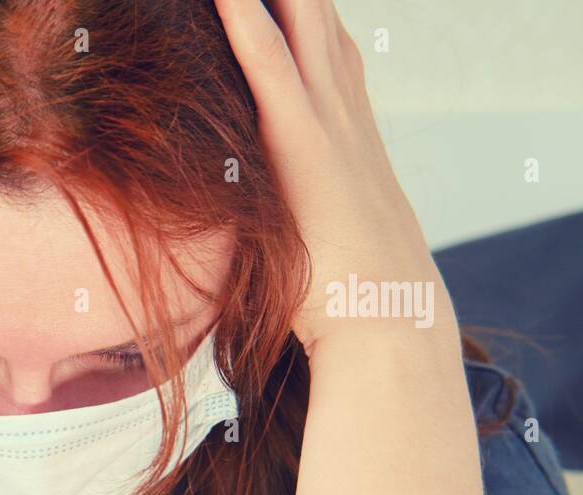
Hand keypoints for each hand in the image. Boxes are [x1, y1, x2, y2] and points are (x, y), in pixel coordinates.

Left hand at [215, 0, 454, 354]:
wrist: (387, 323)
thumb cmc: (347, 295)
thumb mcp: (326, 235)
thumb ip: (304, 213)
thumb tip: (284, 227)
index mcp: (348, 132)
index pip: (327, 48)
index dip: (305, 12)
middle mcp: (344, 114)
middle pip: (316, 21)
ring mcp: (328, 125)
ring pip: (301, 27)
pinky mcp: (303, 148)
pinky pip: (271, 70)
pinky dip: (247, 25)